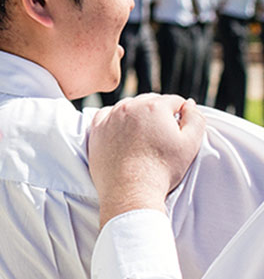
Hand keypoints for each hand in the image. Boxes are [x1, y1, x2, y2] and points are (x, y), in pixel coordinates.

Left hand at [88, 93, 204, 227]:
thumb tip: (189, 104)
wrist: (130, 190)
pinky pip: (107, 116)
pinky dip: (116, 120)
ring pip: (129, 107)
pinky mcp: (96, 128)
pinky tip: (123, 133)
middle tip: (162, 136)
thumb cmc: (162, 169)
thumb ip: (195, 118)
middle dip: (159, 114)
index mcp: (154, 106)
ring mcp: (110, 116)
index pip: (174, 101)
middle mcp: (130, 106)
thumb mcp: (190, 144)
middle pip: (150, 102)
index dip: (180, 115)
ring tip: (144, 138)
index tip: (179, 131)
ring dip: (137, 116)